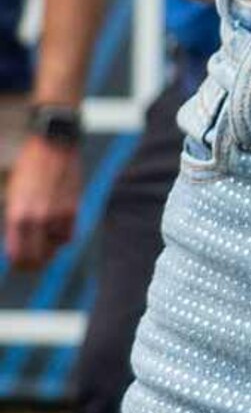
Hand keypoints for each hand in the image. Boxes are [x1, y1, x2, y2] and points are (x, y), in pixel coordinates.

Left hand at [5, 135, 80, 268]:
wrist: (53, 146)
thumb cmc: (29, 170)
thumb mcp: (14, 197)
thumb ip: (17, 222)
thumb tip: (21, 245)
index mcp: (17, 216)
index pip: (17, 255)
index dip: (19, 265)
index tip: (20, 266)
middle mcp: (37, 219)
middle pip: (37, 257)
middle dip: (34, 264)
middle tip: (33, 265)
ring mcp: (56, 214)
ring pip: (55, 246)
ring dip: (50, 247)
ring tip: (45, 240)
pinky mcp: (73, 208)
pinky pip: (68, 233)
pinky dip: (62, 235)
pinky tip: (57, 229)